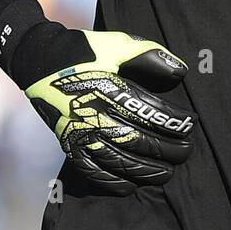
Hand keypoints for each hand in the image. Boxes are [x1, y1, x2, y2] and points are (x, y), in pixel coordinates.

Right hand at [23, 28, 193, 194]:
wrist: (39, 61)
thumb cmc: (86, 51)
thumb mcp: (119, 44)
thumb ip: (151, 56)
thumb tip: (181, 72)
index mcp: (109, 89)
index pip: (151, 113)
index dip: (174, 122)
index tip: (191, 125)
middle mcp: (94, 114)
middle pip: (139, 141)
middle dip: (168, 150)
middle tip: (186, 151)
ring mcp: (79, 133)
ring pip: (119, 161)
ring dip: (147, 171)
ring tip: (167, 172)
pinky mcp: (68, 144)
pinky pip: (92, 171)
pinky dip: (113, 181)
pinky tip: (131, 185)